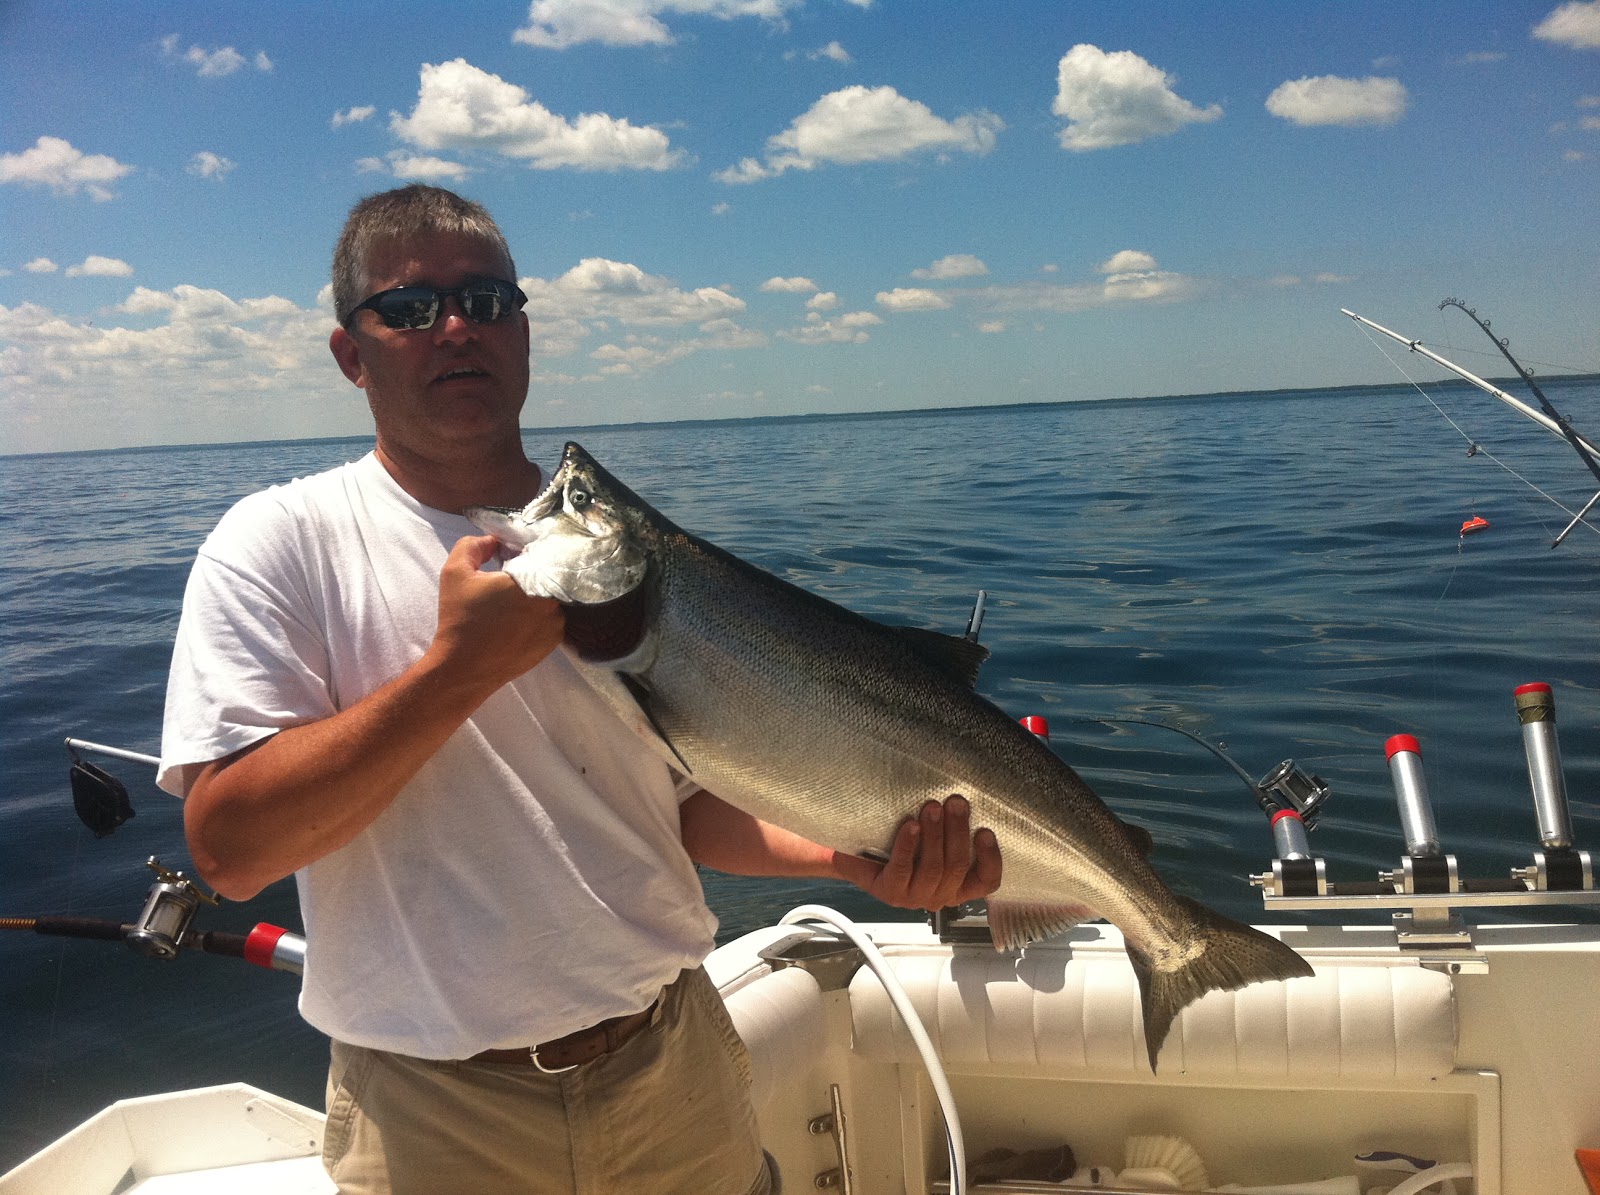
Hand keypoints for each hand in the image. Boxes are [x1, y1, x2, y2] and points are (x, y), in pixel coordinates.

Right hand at [430, 534, 564, 690]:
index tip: (511, 554)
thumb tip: (495, 540)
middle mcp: (552, 600)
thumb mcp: (456, 572)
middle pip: (548, 575)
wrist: (465, 667)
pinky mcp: (554, 642)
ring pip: (552, 597)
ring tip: (515, 600)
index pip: (540, 553)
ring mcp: (557, 623)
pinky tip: (520, 619)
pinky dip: (540, 615)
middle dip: (533, 572)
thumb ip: (474, 545)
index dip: (526, 551)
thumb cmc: (460, 618)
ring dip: (538, 594)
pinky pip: (553, 619)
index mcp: (532, 579)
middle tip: (512, 577)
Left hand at [837, 796, 1001, 910]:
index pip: (986, 881)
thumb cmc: (902, 846)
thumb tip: (967, 800)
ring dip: (935, 835)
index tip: (985, 831)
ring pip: (933, 868)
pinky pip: (903, 868)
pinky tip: (911, 826)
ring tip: (932, 808)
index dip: (991, 858)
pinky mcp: (891, 893)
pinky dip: (908, 845)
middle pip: (957, 867)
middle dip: (958, 831)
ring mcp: (915, 897)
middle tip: (956, 803)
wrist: (860, 857)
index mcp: (958, 886)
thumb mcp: (934, 840)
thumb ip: (951, 828)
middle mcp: (940, 895)